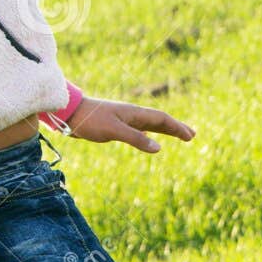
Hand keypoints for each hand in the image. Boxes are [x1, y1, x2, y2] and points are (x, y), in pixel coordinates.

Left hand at [66, 95, 194, 152]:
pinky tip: (149, 139)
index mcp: (134, 113)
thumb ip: (136, 139)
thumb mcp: (114, 131)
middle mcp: (131, 115)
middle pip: (158, 120)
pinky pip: (138, 129)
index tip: (190, 136)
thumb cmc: (91, 120)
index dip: (176, 127)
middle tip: (192, 135)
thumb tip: (159, 148)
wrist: (69, 113)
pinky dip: (149, 134)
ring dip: (164, 130)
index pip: (161, 119)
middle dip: (175, 128)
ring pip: (149, 125)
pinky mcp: (114, 125)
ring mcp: (123, 119)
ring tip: (177, 136)